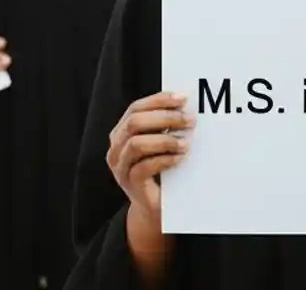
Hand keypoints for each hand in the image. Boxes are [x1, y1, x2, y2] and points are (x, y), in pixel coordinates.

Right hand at [107, 92, 193, 227]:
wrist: (153, 206)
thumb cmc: (160, 170)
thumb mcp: (158, 144)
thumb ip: (164, 127)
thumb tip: (186, 106)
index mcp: (121, 132)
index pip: (135, 108)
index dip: (158, 101)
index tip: (182, 98)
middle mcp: (116, 147)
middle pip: (134, 123)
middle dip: (164, 118)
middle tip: (189, 120)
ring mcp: (120, 167)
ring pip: (136, 144)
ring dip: (164, 140)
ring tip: (186, 142)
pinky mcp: (130, 184)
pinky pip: (143, 167)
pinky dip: (164, 159)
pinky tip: (179, 158)